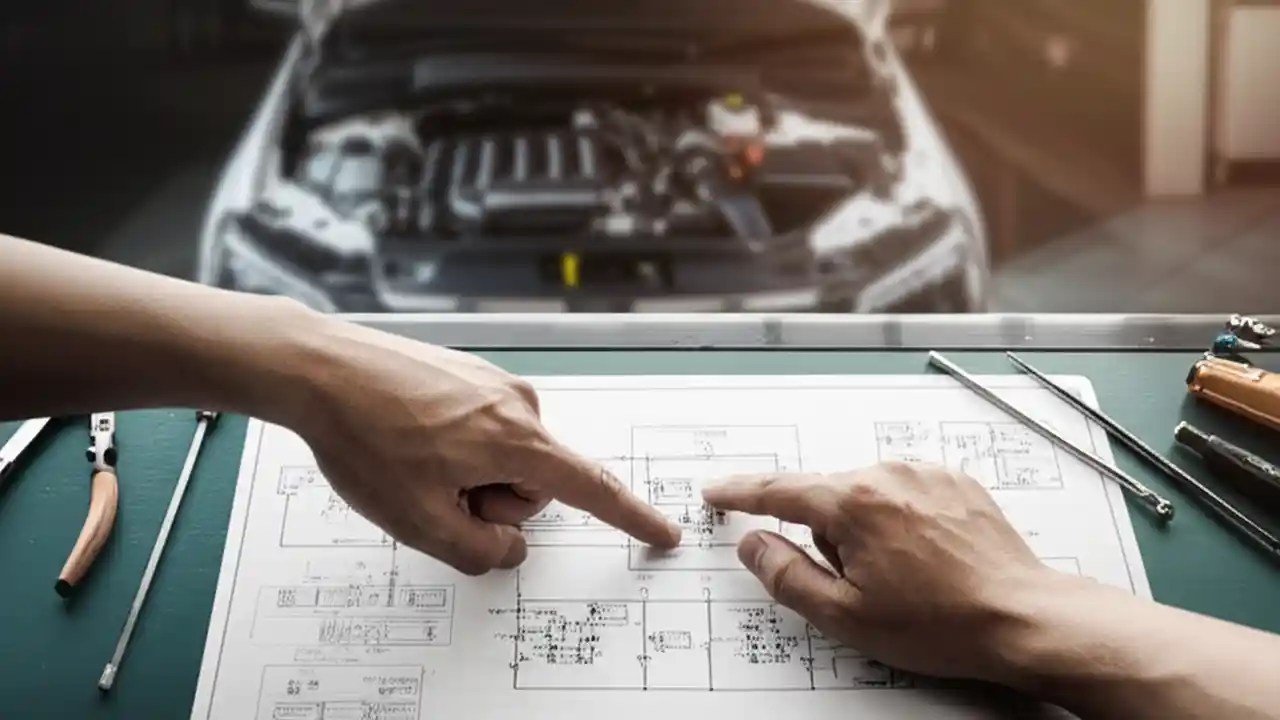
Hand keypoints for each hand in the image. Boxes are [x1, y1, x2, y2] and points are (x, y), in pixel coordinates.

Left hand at [282, 317, 680, 574]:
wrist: (319, 367)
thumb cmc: (364, 436)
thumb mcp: (419, 521)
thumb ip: (481, 550)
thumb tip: (508, 545)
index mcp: (517, 440)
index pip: (591, 489)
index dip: (630, 518)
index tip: (661, 532)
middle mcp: (517, 404)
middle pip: (533, 482)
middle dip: (490, 501)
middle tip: (433, 492)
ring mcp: (492, 383)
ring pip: (504, 456)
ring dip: (467, 473)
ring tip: (412, 461)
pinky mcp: (468, 374)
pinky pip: (481, 429)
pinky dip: (453, 447)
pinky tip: (406, 439)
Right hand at [703, 462, 1057, 683]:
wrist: (1020, 618)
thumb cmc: (940, 623)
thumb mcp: (845, 615)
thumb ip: (786, 574)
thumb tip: (754, 545)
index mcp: (853, 503)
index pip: (778, 491)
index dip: (741, 494)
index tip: (718, 492)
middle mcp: (887, 474)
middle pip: (828, 499)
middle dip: (831, 539)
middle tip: (864, 586)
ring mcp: (925, 474)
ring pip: (867, 495)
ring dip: (868, 530)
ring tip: (905, 577)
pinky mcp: (955, 481)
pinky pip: (904, 493)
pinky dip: (902, 521)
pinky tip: (926, 559)